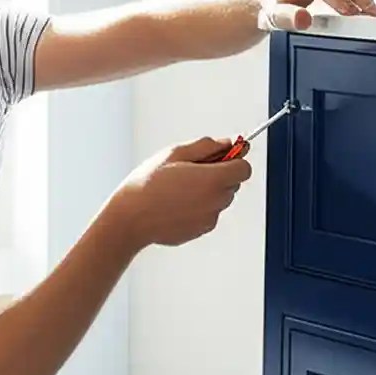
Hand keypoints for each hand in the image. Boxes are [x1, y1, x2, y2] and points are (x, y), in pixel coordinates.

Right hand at [109, 137, 252, 247]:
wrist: (130, 218)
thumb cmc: (148, 185)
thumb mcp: (175, 153)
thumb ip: (206, 146)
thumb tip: (226, 143)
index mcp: (213, 179)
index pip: (244, 169)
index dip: (235, 160)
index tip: (223, 155)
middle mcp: (216, 201)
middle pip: (233, 184)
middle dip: (220, 174)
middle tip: (193, 169)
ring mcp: (209, 219)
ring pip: (220, 199)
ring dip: (209, 191)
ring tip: (180, 187)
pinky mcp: (200, 231)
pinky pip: (208, 214)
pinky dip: (200, 207)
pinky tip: (177, 202)